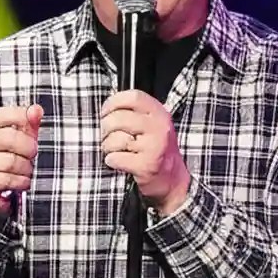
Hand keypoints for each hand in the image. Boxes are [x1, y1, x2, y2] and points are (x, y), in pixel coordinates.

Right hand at [0, 104, 42, 216]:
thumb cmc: (11, 158)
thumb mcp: (22, 139)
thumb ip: (30, 123)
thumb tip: (36, 110)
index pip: (0, 114)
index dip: (20, 117)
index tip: (33, 126)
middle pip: (8, 138)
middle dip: (28, 147)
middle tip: (34, 154)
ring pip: (9, 162)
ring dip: (26, 168)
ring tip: (28, 170)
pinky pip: (6, 180)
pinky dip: (20, 182)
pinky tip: (23, 182)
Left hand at [100, 90, 190, 214]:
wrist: (173, 180)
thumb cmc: (156, 149)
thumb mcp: (153, 125)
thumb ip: (135, 113)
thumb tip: (107, 108)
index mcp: (159, 113)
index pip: (133, 96)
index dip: (113, 102)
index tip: (105, 112)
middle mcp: (159, 127)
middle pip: (117, 118)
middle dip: (105, 129)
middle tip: (107, 136)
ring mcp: (154, 146)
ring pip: (114, 139)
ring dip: (108, 147)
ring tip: (116, 151)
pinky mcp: (146, 165)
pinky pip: (115, 158)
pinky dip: (112, 161)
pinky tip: (120, 162)